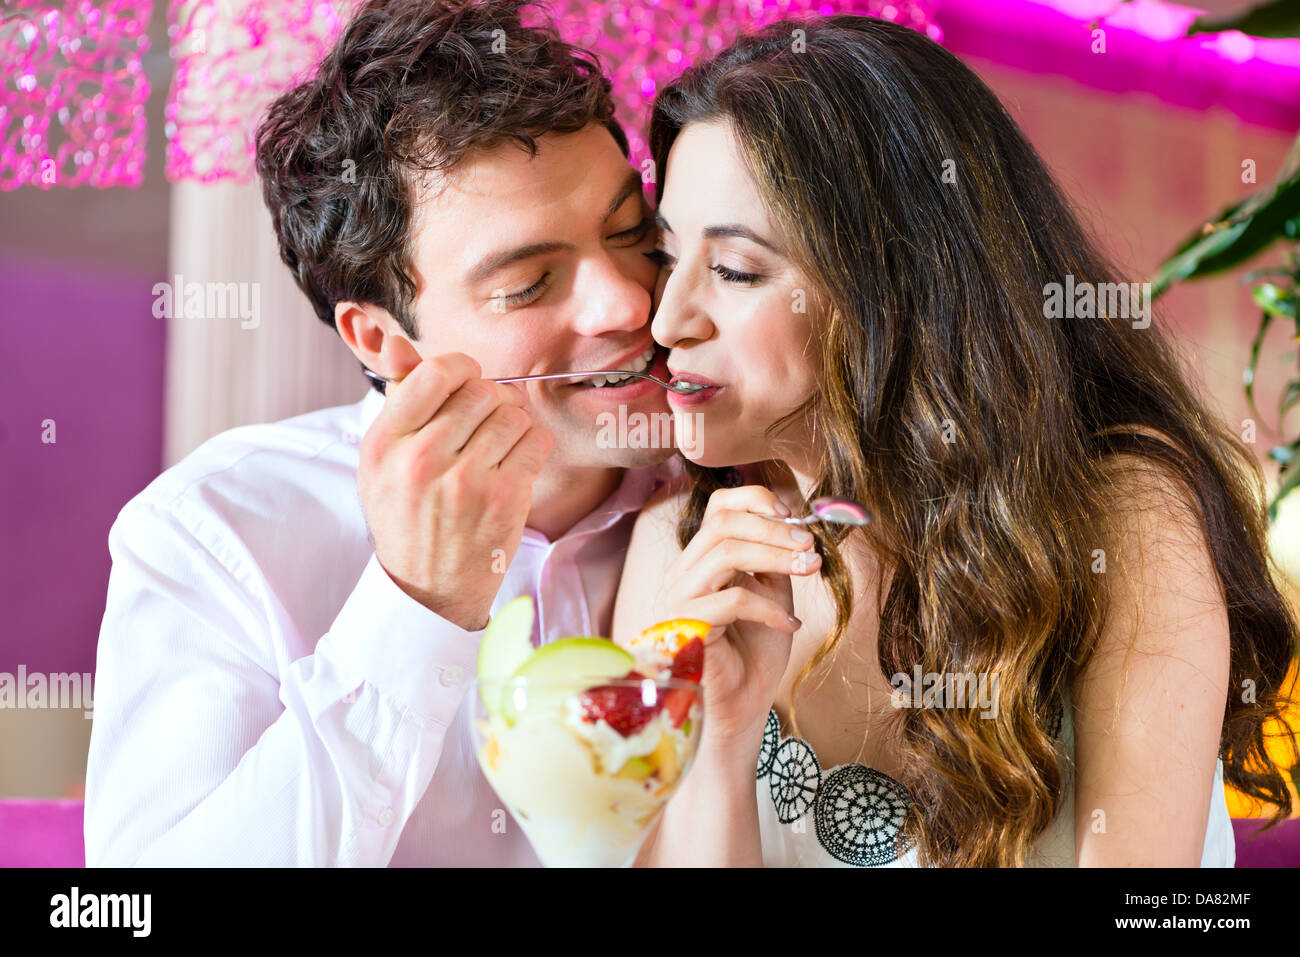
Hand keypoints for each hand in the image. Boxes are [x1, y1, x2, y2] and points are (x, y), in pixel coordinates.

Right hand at [356, 353, 552, 629]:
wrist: (427, 589)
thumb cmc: (405, 515)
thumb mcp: (383, 459)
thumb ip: (397, 399)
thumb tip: (397, 342)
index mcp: (385, 444)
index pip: (434, 373)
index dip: (461, 369)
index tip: (467, 381)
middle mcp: (421, 460)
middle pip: (480, 390)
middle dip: (491, 398)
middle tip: (486, 419)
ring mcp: (465, 482)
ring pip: (512, 413)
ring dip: (514, 421)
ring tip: (500, 443)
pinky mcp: (504, 500)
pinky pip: (536, 441)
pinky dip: (534, 443)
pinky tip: (517, 460)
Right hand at [660, 485, 821, 749]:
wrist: (743, 705)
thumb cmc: (755, 651)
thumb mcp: (773, 592)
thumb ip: (776, 558)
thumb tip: (798, 525)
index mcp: (702, 558)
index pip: (718, 507)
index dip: (756, 501)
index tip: (796, 517)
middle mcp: (683, 573)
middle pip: (722, 524)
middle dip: (774, 530)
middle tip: (810, 545)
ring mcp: (680, 599)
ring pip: (724, 553)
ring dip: (774, 556)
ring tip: (809, 569)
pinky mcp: (687, 628)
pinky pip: (731, 601)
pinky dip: (768, 608)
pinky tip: (791, 623)